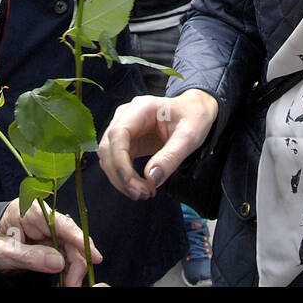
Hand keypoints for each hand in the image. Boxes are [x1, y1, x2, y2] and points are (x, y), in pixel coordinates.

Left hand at [0, 199, 102, 287]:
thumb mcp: (4, 252)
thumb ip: (30, 256)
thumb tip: (59, 263)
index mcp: (31, 210)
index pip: (61, 223)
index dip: (80, 239)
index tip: (95, 256)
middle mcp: (43, 216)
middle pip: (70, 236)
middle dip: (76, 260)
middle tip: (73, 284)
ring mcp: (47, 228)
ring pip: (70, 246)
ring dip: (73, 266)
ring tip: (70, 284)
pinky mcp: (49, 239)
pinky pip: (64, 252)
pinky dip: (67, 266)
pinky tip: (66, 278)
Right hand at [98, 89, 218, 200]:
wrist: (194, 111)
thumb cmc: (193, 118)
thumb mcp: (189, 136)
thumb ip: (171, 157)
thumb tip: (151, 179)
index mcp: (141, 108)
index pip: (118, 134)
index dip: (119, 161)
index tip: (131, 183)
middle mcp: (126, 116)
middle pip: (108, 148)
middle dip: (120, 175)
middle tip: (142, 194)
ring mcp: (124, 128)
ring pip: (108, 157)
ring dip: (120, 179)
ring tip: (144, 193)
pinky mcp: (126, 141)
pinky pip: (116, 162)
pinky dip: (124, 178)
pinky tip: (140, 187)